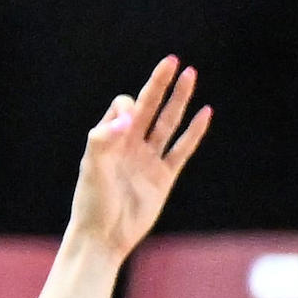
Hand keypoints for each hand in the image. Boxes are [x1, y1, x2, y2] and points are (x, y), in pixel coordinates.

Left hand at [63, 56, 210, 263]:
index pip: (124, 107)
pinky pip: (181, 150)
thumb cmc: (92, 203)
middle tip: (172, 60)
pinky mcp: (163, 178)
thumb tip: (129, 118)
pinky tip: (205, 112)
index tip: (125, 126)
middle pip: (149, 106)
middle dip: (159, 84)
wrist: (103, 238)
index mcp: (111, 139)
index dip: (128, 107)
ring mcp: (148, 160)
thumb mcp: (92, 167)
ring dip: (178, 100)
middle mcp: (130, 145)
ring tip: (190, 74)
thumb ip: (104, 139)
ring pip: (168, 124)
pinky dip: (193, 133)